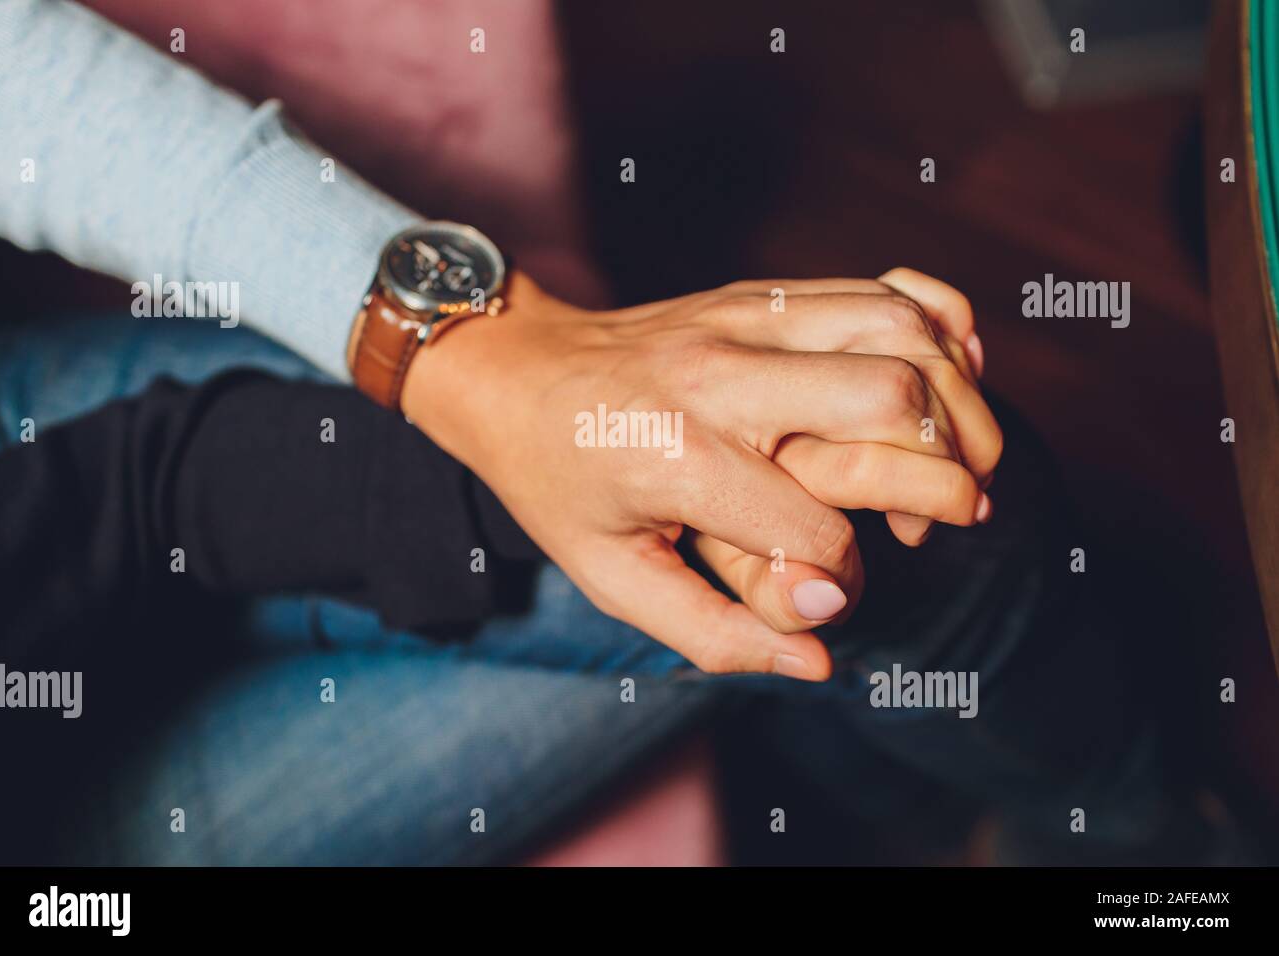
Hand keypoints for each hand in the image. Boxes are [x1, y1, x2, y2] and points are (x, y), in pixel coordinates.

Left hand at [403, 271, 1000, 679]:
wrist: (514, 371)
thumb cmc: (557, 482)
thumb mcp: (609, 578)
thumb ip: (714, 633)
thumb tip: (817, 662)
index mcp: (679, 457)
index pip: (818, 530)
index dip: (844, 580)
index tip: (832, 590)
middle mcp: (721, 376)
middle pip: (892, 401)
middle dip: (953, 468)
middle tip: (960, 509)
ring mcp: (745, 319)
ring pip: (902, 329)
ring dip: (963, 394)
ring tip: (968, 453)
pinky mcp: (761, 294)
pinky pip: (880, 288)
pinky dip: (938, 324)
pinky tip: (952, 368)